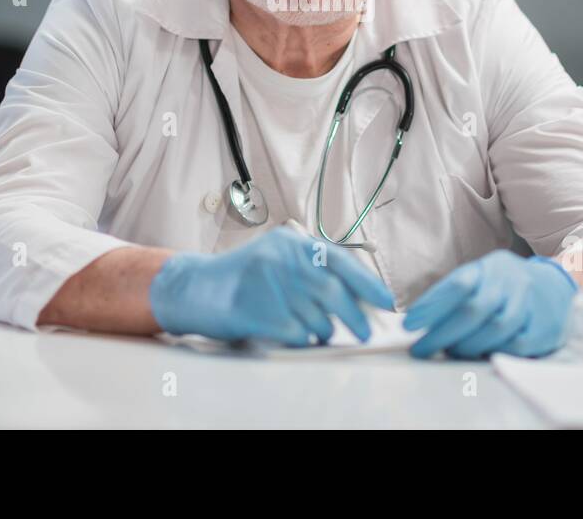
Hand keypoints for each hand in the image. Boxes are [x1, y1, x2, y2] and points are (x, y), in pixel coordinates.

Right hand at [148, 226, 394, 344]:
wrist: (196, 287)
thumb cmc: (244, 276)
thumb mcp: (279, 257)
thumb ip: (313, 268)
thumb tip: (360, 294)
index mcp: (293, 243)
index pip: (342, 262)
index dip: (368, 284)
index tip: (386, 302)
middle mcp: (282, 259)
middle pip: (334, 292)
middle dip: (356, 316)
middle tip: (367, 332)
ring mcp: (268, 284)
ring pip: (317, 317)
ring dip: (324, 330)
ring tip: (318, 330)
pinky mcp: (256, 310)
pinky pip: (297, 333)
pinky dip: (303, 338)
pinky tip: (296, 334)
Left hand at [403, 250, 576, 358]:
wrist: (557, 287)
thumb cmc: (506, 286)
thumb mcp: (482, 275)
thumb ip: (454, 292)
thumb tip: (419, 319)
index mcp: (490, 268)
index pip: (458, 284)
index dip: (432, 306)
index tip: (409, 324)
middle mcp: (510, 284)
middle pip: (473, 310)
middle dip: (441, 333)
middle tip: (420, 348)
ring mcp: (528, 306)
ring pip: (494, 330)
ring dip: (465, 346)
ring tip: (448, 352)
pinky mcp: (542, 330)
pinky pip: (514, 347)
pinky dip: (492, 354)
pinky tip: (477, 356)